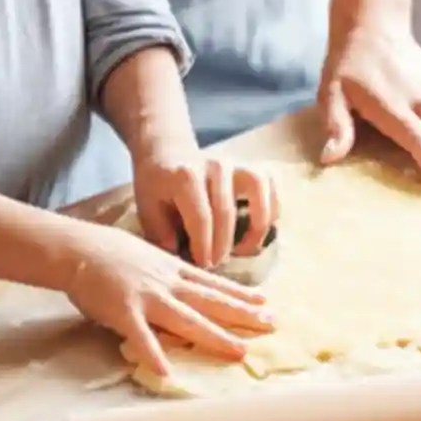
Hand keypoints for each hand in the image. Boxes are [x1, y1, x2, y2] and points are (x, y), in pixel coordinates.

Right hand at [65, 222, 273, 375]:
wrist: (76, 248)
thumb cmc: (107, 250)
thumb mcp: (147, 253)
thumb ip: (166, 271)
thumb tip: (184, 282)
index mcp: (172, 268)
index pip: (213, 283)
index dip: (241, 294)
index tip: (265, 302)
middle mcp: (167, 283)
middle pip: (211, 302)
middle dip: (243, 315)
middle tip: (272, 325)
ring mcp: (147, 298)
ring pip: (188, 320)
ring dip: (216, 336)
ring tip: (240, 350)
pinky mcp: (124, 312)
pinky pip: (141, 337)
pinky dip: (154, 354)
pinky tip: (168, 372)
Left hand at [132, 147, 278, 268]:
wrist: (167, 154)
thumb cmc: (158, 187)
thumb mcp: (148, 209)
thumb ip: (161, 235)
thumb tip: (181, 261)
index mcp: (185, 176)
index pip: (201, 218)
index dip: (204, 248)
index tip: (202, 266)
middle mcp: (214, 165)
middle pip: (227, 212)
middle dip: (223, 246)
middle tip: (216, 265)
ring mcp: (236, 163)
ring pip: (258, 190)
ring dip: (256, 226)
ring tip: (245, 250)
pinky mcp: (252, 164)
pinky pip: (272, 184)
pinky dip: (273, 208)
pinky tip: (260, 229)